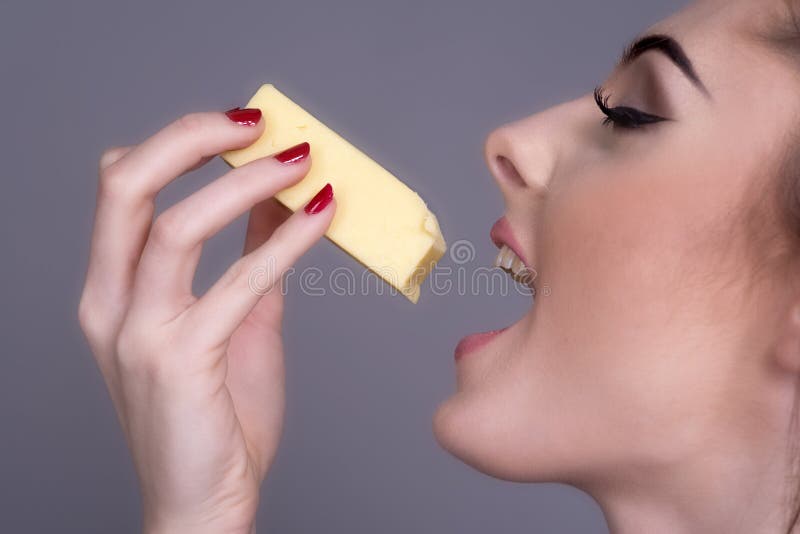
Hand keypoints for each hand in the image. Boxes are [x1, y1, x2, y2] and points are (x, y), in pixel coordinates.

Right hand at [78, 109, 334, 532]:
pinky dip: (285, 240)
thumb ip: (246, 260)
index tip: (244, 129)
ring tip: (302, 161)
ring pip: (176, 225)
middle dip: (191, 138)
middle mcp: (110, 304)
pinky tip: (324, 216)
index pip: (123, 188)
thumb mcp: (232, 323)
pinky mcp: (179, 362)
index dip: (180, 145)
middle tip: (258, 123)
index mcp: (114, 291)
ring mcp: (138, 333)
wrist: (203, 501)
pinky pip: (238, 282)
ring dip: (246, 182)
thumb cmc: (215, 418)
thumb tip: (275, 200)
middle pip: (125, 185)